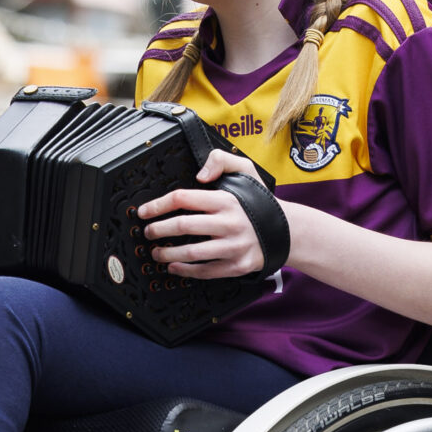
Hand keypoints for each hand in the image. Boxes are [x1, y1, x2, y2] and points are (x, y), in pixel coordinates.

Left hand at [137, 148, 276, 278]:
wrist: (287, 230)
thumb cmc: (259, 201)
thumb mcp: (246, 170)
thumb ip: (221, 161)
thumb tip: (199, 174)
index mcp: (226, 199)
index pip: (183, 198)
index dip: (158, 205)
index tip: (144, 212)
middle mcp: (229, 223)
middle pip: (182, 226)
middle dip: (158, 230)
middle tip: (148, 232)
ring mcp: (233, 247)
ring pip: (191, 252)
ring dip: (167, 254)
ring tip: (156, 252)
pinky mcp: (237, 265)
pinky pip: (205, 271)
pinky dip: (185, 270)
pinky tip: (174, 266)